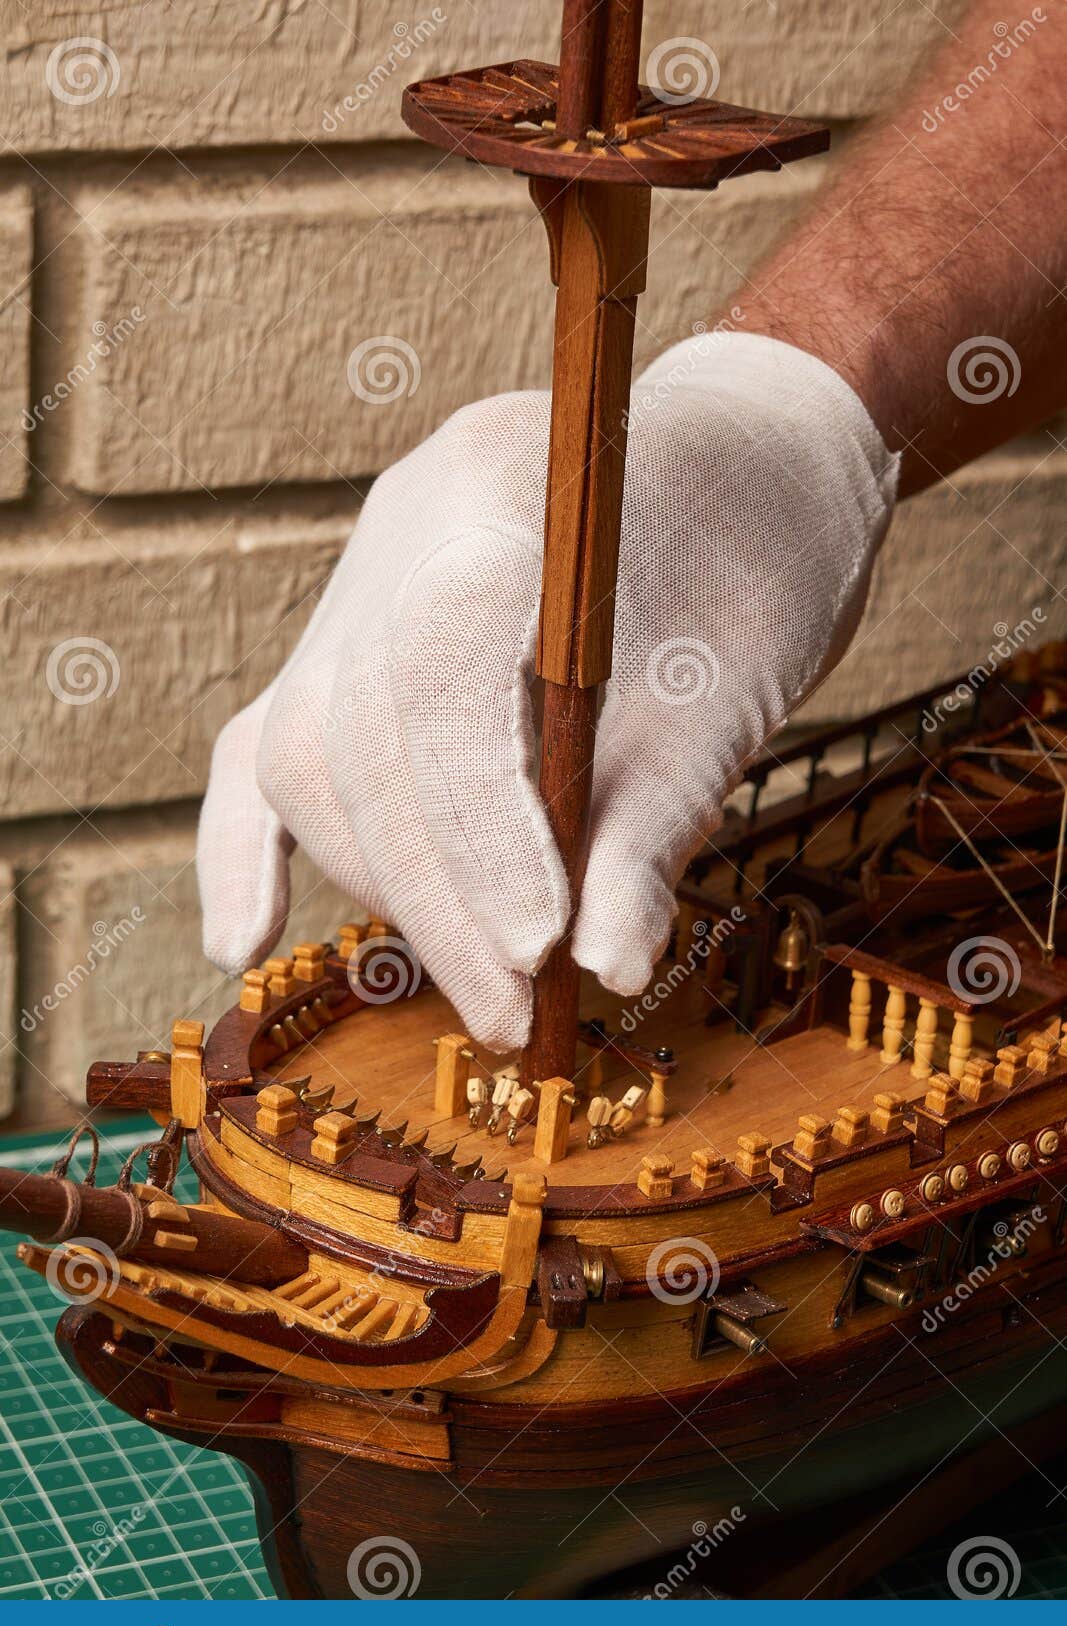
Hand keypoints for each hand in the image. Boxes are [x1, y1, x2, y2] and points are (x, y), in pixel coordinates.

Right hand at [198, 332, 896, 1049]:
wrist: (745, 457)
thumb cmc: (759, 558)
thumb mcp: (732, 691)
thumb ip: (654, 822)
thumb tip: (605, 967)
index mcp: (503, 494)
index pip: (436, 680)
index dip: (474, 830)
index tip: (538, 950)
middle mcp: (402, 526)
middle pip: (357, 735)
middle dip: (435, 897)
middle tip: (515, 1015)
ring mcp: (363, 575)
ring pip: (310, 753)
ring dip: (391, 883)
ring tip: (485, 977)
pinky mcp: (355, 629)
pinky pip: (275, 735)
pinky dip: (258, 844)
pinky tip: (243, 937)